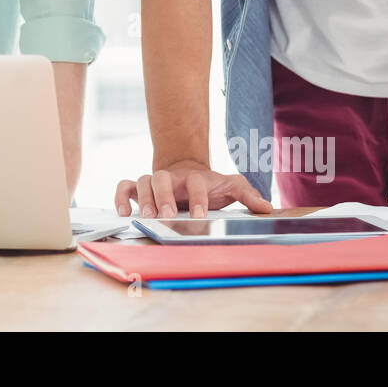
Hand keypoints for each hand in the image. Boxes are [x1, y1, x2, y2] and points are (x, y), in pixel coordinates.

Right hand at [113, 159, 273, 217]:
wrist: (186, 171)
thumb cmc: (209, 184)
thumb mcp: (230, 186)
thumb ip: (247, 194)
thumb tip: (266, 207)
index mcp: (195, 178)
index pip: (195, 183)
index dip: (197, 198)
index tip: (199, 215)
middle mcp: (172, 178)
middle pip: (162, 178)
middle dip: (164, 196)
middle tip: (168, 215)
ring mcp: (153, 181)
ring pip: (143, 181)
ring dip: (143, 198)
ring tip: (146, 215)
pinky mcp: (138, 188)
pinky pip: (124, 187)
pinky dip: (120, 197)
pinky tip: (123, 212)